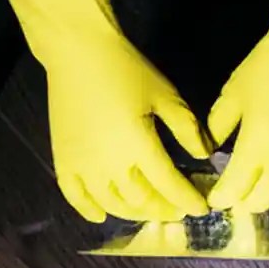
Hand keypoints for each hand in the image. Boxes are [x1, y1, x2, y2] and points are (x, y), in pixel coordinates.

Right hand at [0, 0, 211, 223]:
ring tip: (149, 210)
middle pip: (141, 201)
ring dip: (133, 213)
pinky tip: (101, 215)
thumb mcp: (165, 95)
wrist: (78, 52)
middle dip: (163, 210)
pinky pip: (75, 196)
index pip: (169, 185)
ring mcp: (83, 165)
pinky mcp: (63, 160)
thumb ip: (187, 128)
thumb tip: (205, 155)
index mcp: (139, 145)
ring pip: (111, 204)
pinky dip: (89, 210)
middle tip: (177, 210)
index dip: (187, 200)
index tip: (201, 208)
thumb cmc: (126, 69)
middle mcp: (110, 163)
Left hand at [206, 37, 268, 211]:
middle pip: (261, 201)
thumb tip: (208, 156)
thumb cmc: (266, 70)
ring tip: (267, 185)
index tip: (216, 197)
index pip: (234, 190)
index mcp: (256, 145)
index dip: (221, 198)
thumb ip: (215, 131)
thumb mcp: (231, 97)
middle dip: (244, 199)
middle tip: (240, 191)